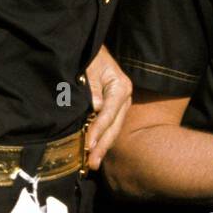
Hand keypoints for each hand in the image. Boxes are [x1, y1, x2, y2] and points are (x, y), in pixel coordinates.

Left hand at [83, 46, 132, 169]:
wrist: (93, 48)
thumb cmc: (90, 55)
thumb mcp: (89, 67)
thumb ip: (92, 87)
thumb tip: (95, 107)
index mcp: (121, 87)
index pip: (108, 114)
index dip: (97, 130)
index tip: (87, 145)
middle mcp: (125, 98)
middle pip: (114, 126)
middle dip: (102, 146)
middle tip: (91, 164)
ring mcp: (121, 104)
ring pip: (113, 129)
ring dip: (102, 146)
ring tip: (91, 163)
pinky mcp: (113, 108)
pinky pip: (109, 126)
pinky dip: (101, 138)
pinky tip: (93, 151)